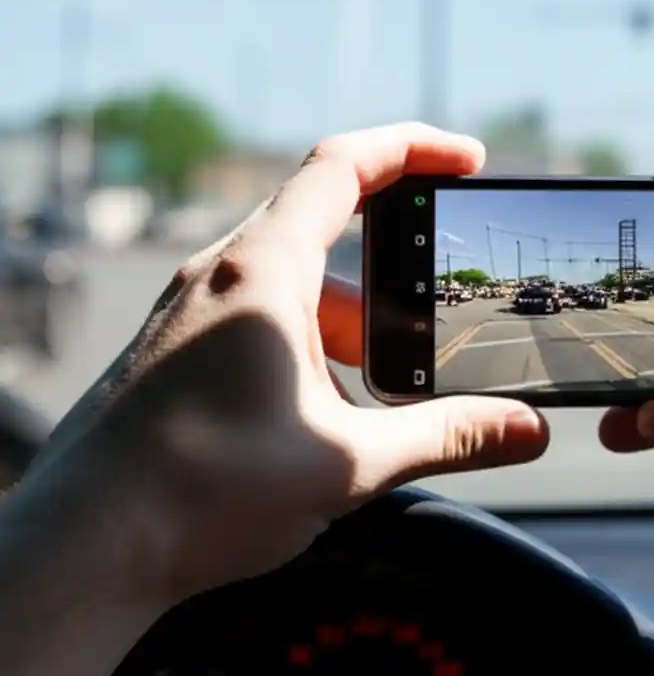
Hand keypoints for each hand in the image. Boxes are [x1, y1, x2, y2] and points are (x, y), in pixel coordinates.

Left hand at [17, 123, 549, 605]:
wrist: (85, 550)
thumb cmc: (201, 493)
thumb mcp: (349, 463)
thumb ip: (447, 437)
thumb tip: (525, 429)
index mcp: (263, 273)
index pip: (343, 164)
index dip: (414, 147)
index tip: (467, 160)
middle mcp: (221, 276)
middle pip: (328, 228)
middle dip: (396, 272)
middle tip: (440, 318)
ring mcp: (194, 311)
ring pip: (297, 283)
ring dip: (355, 322)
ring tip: (391, 389)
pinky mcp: (180, 349)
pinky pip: (264, 317)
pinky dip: (314, 345)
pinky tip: (333, 414)